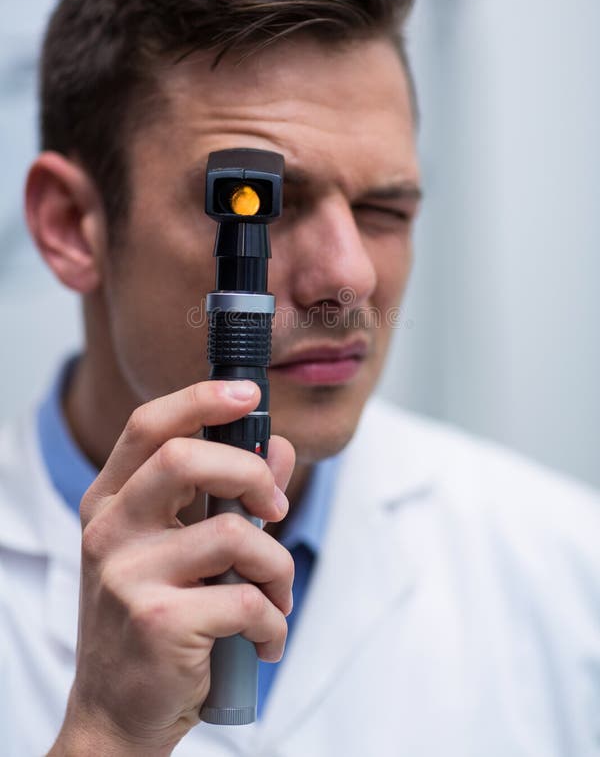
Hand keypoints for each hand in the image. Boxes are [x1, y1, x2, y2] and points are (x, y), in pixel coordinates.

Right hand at [50, 380, 294, 755]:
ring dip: (277, 567)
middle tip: (276, 505)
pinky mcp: (157, 621)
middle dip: (252, 475)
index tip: (249, 393)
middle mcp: (109, 529)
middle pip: (187, 459)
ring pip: (235, 534)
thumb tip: (279, 449)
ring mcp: (127, 575)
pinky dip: (275, 620)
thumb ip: (228, 497)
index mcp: (110, 502)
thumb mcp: (179, 552)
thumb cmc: (152, 622)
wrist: (114, 714)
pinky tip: (266, 640)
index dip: (201, 398)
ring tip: (276, 596)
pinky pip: (247, 601)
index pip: (149, 425)